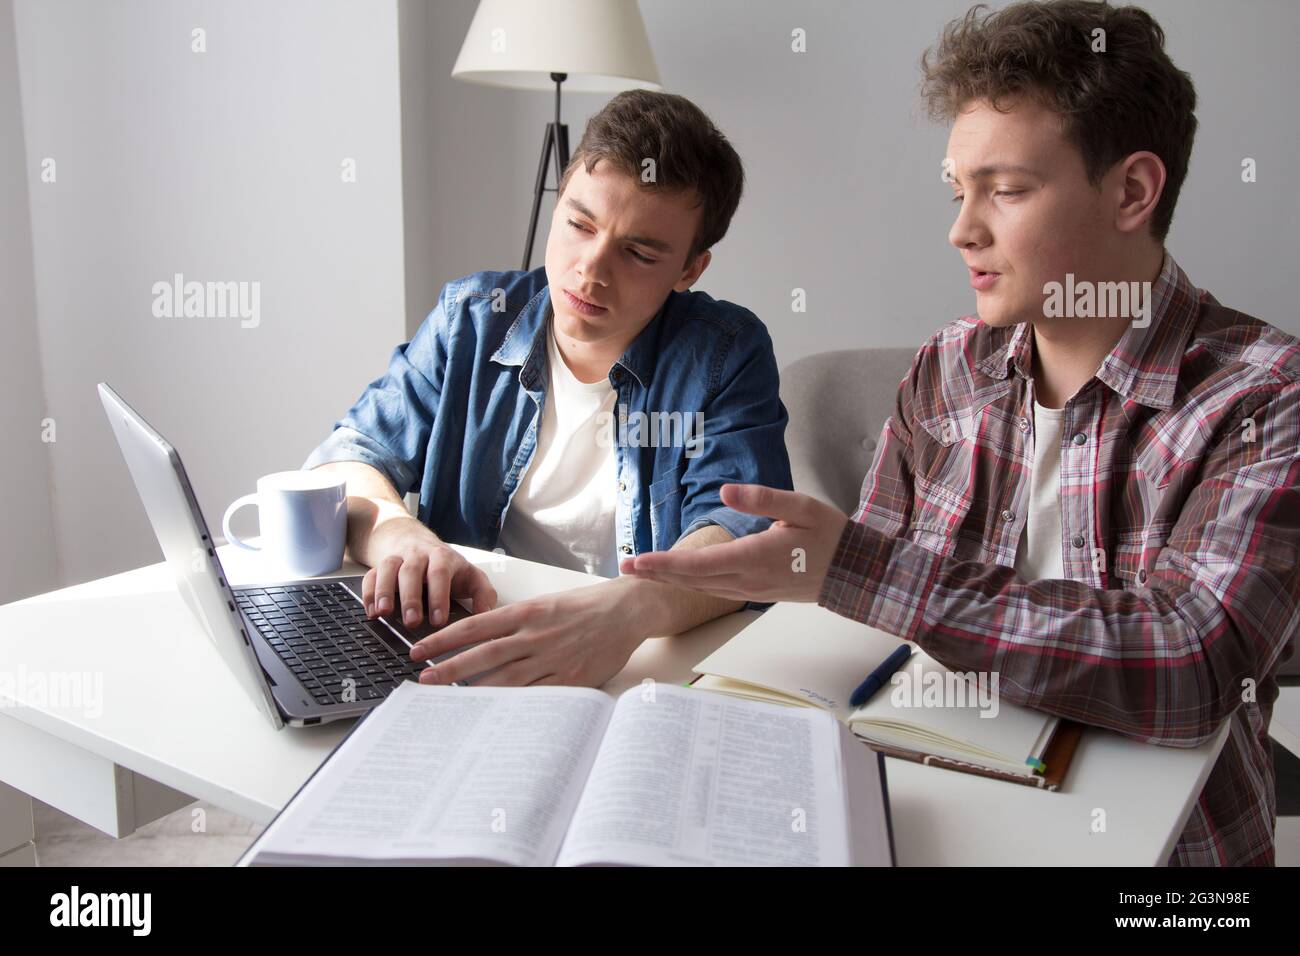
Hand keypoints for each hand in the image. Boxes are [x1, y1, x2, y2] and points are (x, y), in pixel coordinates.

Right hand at [361, 516, 496, 627]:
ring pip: (388, 569)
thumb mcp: (470, 575)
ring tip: (384, 613)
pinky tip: (371, 611)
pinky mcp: (379, 566)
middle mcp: (418, 555)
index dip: (439, 596)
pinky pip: (370, 576)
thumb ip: (483, 594)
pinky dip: (368, 593)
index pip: (440, 573)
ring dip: (384, 591)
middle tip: (412, 622)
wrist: (414, 540)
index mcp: (443, 558)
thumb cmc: (447, 567)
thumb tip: (487, 615)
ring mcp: (397, 559)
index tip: (439, 621)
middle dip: (411, 597)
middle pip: (412, 571)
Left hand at [409, 580, 646, 686]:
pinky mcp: (569, 678)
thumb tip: (481, 638)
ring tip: (449, 702)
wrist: (626, 610)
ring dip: (474, 690)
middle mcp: (534, 635)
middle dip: (449, 668)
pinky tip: (494, 714)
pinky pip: (535, 696)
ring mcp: (551, 658)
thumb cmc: (585, 606)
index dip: (443, 639)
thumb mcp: (545, 604)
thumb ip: (515, 622)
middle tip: (423, 681)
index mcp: (526, 612)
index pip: (474, 626)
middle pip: (482, 654)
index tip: (420, 650)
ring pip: (505, 679)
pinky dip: (512, 705)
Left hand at [619, 483, 848, 602]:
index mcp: (756, 556)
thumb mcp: (801, 507)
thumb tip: (726, 491)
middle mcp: (748, 579)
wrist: (854, 573)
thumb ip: (763, 498)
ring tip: (642, 571)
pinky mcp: (755, 592)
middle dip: (656, 573)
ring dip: (670, 580)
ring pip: (700, 588)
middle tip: (624, 569)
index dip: (665, 563)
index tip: (637, 560)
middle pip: (692, 580)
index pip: (700, 563)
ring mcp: (751, 589)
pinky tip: (677, 577)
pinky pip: (714, 591)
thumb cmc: (830, 536)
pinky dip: (690, 584)